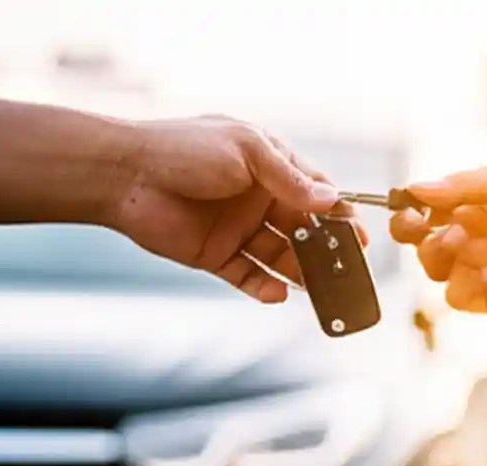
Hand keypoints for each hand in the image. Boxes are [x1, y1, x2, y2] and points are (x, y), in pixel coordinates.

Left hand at [109, 115, 361, 301]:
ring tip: (322, 288)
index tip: (360, 234)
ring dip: (302, 271)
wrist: (126, 175)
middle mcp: (256, 198)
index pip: (314, 190)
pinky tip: (280, 294)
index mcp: (268, 165)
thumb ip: (289, 179)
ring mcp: (237, 228)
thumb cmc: (185, 149)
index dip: (338, 212)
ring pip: (281, 256)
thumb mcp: (247, 152)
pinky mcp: (215, 255)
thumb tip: (332, 200)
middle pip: (303, 228)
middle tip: (349, 268)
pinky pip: (249, 276)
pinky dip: (265, 287)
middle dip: (327, 248)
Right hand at [390, 160, 486, 312]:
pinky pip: (457, 296)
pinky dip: (460, 282)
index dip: (410, 211)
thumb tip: (416, 188)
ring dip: (440, 255)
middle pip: (424, 244)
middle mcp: (476, 238)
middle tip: (425, 227)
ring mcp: (484, 269)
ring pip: (435, 270)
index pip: (428, 212)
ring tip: (468, 242)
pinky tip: (483, 267)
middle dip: (416, 234)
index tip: (405, 207)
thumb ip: (459, 185)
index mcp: (476, 206)